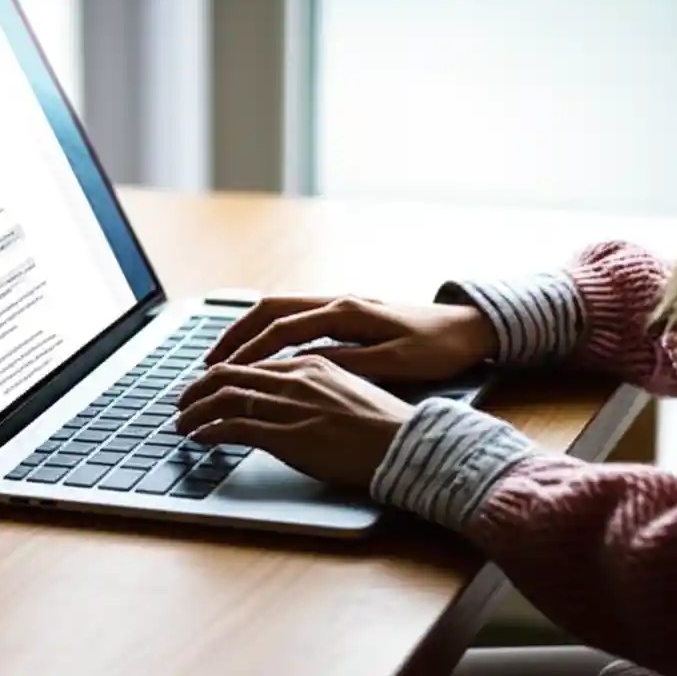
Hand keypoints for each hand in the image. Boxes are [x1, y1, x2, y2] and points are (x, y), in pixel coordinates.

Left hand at [176, 356, 412, 488]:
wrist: (406, 444)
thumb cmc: (384, 425)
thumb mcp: (347, 390)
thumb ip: (315, 386)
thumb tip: (289, 397)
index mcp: (309, 364)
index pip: (251, 362)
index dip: (220, 374)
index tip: (206, 385)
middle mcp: (295, 378)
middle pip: (229, 374)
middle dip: (197, 389)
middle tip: (182, 402)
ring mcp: (290, 406)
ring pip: (225, 399)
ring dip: (196, 410)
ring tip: (182, 422)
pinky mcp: (287, 435)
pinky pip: (234, 428)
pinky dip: (209, 431)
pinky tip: (199, 437)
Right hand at [205, 296, 497, 381]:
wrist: (470, 327)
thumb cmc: (438, 349)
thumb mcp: (396, 363)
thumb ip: (348, 362)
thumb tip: (302, 365)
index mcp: (346, 312)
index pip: (282, 329)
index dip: (249, 353)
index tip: (223, 374)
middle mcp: (337, 301)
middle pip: (268, 310)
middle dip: (233, 336)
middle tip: (207, 363)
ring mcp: (339, 303)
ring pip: (277, 310)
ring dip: (246, 331)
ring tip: (221, 358)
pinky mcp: (345, 313)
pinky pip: (291, 316)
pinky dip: (266, 332)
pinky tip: (257, 352)